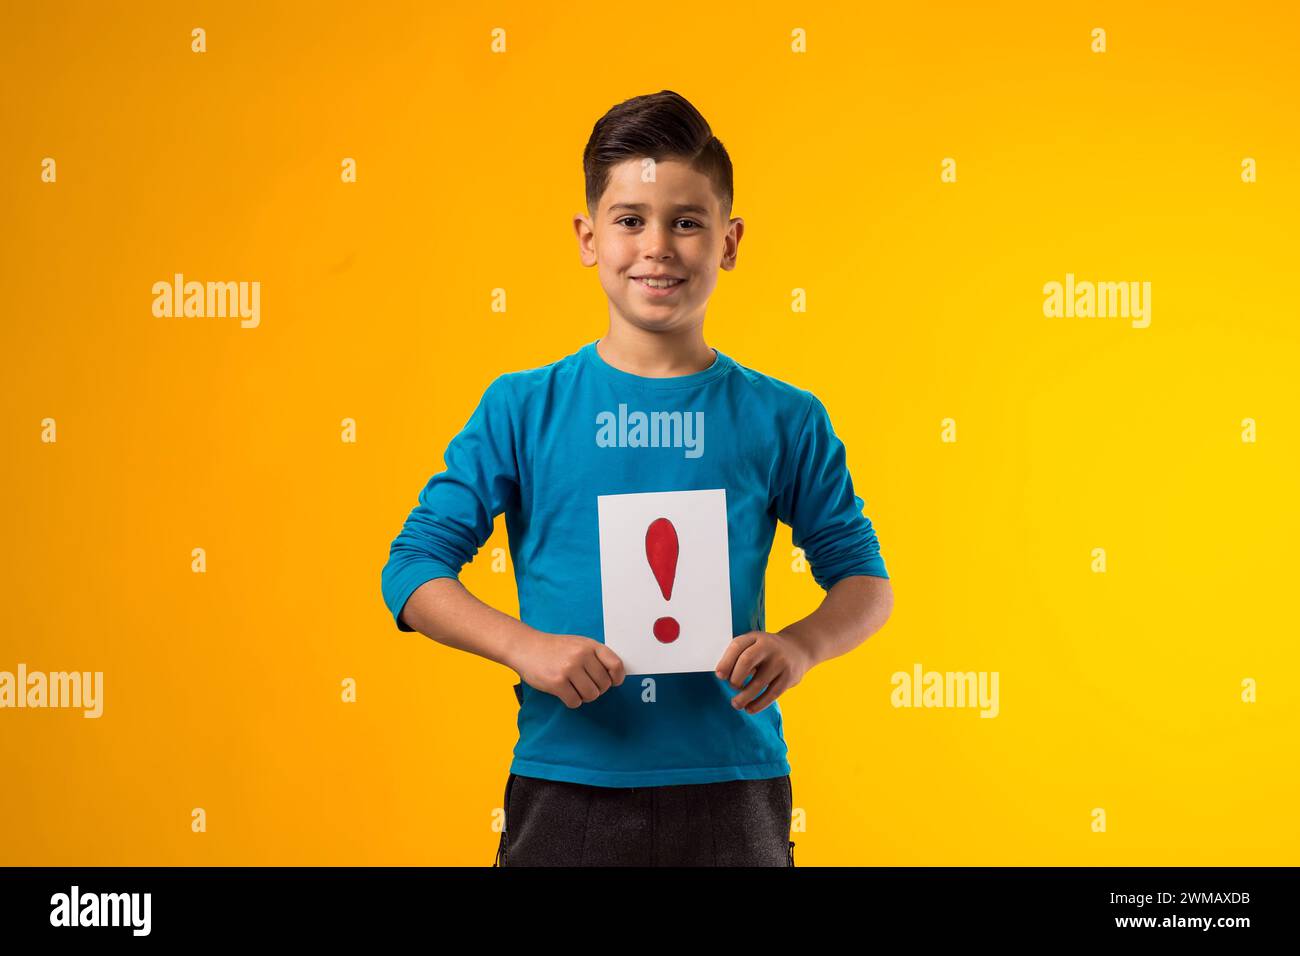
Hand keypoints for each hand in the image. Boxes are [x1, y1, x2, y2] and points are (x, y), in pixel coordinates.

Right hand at [509, 631, 624, 708]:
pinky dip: (571, 701)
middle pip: (604, 685)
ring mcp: (569, 669)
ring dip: (584, 696)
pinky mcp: (557, 682)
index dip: (617, 678)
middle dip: (596, 689)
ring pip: (591, 695)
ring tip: (574, 688)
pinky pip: (575, 701)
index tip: (613, 682)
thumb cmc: (554, 648)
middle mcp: (581, 655)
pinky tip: (564, 692)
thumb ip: (595, 656)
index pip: (616, 665)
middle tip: (583, 684)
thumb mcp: (579, 644)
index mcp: (590, 645)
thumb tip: (615, 677)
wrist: (525, 647)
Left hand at [714, 630, 812, 713]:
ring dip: (744, 697)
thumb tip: (722, 676)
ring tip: (736, 704)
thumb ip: (738, 655)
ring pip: (759, 682)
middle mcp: (768, 646)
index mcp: (755, 637)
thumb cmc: (767, 650)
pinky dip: (759, 704)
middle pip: (746, 661)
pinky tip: (750, 708)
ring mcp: (780, 661)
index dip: (726, 662)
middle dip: (735, 678)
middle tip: (732, 686)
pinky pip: (772, 693)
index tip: (719, 676)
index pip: (737, 646)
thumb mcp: (753, 644)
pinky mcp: (789, 677)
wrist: (798, 649)